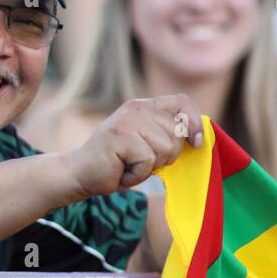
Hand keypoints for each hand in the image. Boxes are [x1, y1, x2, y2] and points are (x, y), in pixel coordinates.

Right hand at [65, 95, 203, 195]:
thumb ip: (166, 135)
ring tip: (129, 165)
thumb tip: (197, 138)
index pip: (181, 102)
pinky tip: (121, 170)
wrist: (79, 174)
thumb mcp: (145, 143)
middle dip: (166, 156)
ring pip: (166, 149)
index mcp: (143, 106)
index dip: (194, 123)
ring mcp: (128, 121)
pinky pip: (149, 161)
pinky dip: (137, 174)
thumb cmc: (116, 163)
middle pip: (178, 133)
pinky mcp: (121, 137)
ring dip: (150, 166)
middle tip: (139, 160)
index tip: (195, 143)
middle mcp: (136, 108)